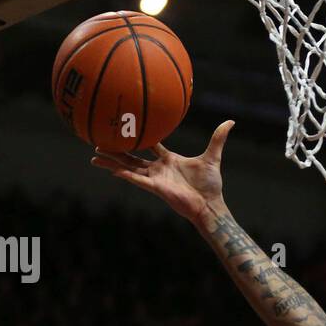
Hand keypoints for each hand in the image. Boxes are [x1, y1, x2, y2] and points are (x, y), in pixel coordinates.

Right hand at [91, 120, 233, 222]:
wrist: (210, 204)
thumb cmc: (210, 185)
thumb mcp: (213, 157)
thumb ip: (218, 138)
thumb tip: (231, 121)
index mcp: (169, 160)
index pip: (151, 144)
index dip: (140, 135)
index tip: (126, 125)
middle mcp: (159, 169)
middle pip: (132, 156)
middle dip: (116, 149)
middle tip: (98, 141)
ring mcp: (155, 179)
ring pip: (129, 167)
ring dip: (112, 162)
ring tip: (95, 156)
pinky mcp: (156, 188)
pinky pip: (137, 179)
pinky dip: (125, 174)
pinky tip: (111, 170)